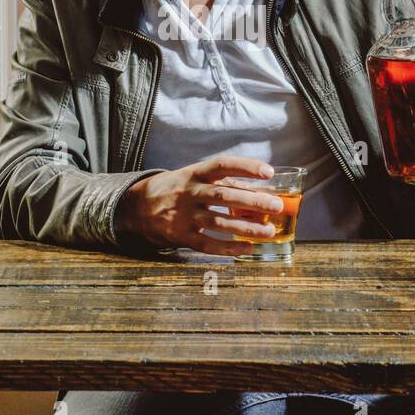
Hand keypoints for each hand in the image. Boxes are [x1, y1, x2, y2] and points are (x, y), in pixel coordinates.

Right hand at [115, 156, 283, 255]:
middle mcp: (188, 192)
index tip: (269, 172)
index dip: (246, 167)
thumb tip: (260, 190)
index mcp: (194, 173)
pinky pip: (207, 244)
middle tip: (277, 206)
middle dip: (252, 201)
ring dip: (246, 228)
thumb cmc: (177, 189)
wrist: (138, 205)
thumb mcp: (193, 177)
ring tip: (269, 232)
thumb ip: (222, 183)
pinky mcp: (180, 236)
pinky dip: (228, 248)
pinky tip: (247, 248)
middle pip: (223, 196)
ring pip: (218, 223)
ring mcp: (183, 215)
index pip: (222, 165)